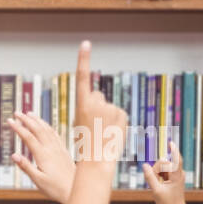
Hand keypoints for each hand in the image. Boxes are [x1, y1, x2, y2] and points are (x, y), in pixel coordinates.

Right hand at [8, 111, 76, 203]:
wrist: (75, 190)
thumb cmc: (56, 188)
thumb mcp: (38, 180)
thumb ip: (26, 167)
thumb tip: (14, 155)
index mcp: (43, 156)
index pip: (28, 137)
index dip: (18, 128)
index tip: (10, 121)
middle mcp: (52, 149)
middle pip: (37, 129)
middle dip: (26, 120)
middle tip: (17, 113)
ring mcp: (59, 149)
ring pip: (47, 130)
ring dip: (37, 120)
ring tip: (29, 114)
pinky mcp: (63, 151)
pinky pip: (55, 134)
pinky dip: (48, 127)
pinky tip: (45, 125)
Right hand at [72, 41, 126, 164]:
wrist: (96, 160)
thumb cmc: (85, 144)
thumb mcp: (82, 122)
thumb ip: (91, 108)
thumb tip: (102, 101)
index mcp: (81, 104)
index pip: (82, 77)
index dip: (83, 59)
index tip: (86, 43)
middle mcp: (95, 102)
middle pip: (97, 97)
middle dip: (97, 107)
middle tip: (93, 125)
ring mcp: (110, 107)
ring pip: (109, 107)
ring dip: (107, 117)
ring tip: (103, 132)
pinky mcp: (122, 113)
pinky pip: (119, 114)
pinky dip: (117, 122)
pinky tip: (112, 132)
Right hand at [142, 140, 187, 203]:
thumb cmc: (167, 202)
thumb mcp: (156, 190)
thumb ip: (149, 177)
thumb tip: (145, 165)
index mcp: (177, 176)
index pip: (176, 159)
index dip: (174, 150)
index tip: (171, 142)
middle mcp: (179, 173)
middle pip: (165, 163)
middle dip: (156, 169)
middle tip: (155, 181)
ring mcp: (177, 176)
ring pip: (164, 167)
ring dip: (157, 173)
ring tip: (158, 184)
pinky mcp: (175, 178)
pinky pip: (165, 172)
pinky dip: (160, 176)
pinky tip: (160, 183)